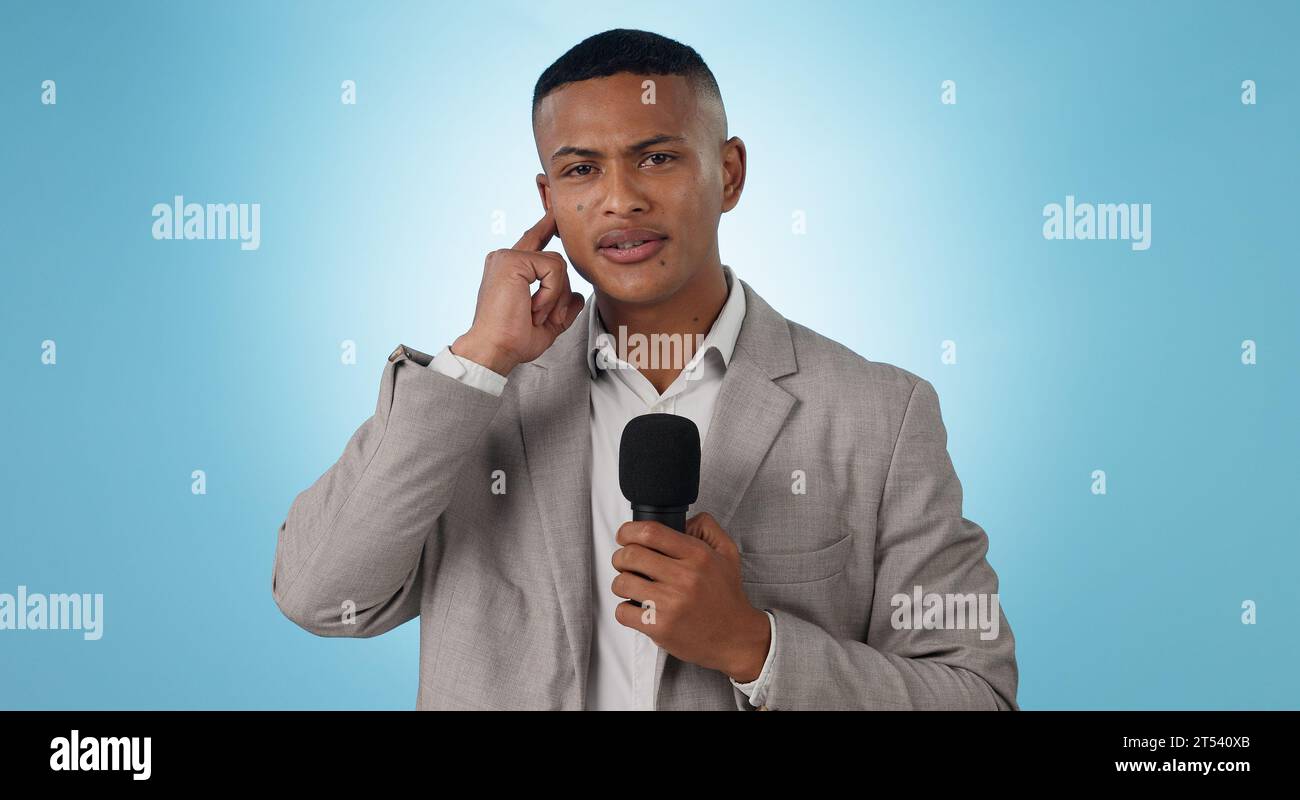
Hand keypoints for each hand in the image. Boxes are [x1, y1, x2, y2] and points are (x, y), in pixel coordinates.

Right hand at [451, 208, 584, 374]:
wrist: (495, 349)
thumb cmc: (513, 341)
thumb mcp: (546, 324)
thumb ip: (562, 308)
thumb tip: (578, 296)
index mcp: (509, 269)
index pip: (533, 240)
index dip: (546, 225)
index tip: (555, 212)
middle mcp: (505, 258)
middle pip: (554, 258)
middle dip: (558, 291)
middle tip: (542, 316)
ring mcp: (507, 256)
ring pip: (558, 264)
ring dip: (555, 296)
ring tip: (535, 314)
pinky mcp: (513, 260)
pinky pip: (553, 269)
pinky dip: (551, 294)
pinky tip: (533, 308)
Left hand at [610, 512, 771, 682]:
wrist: (736, 637)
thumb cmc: (727, 595)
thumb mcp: (727, 552)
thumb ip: (706, 527)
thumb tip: (680, 520)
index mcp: (698, 555)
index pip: (651, 532)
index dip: (629, 531)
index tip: (624, 536)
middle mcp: (684, 578)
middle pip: (631, 556)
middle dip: (620, 557)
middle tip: (625, 562)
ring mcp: (671, 604)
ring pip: (622, 583)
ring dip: (621, 583)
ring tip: (632, 586)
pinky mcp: (661, 628)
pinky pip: (623, 612)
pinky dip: (624, 609)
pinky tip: (637, 608)